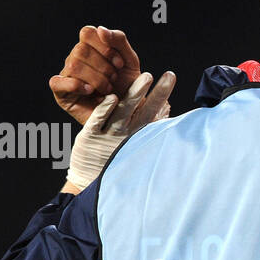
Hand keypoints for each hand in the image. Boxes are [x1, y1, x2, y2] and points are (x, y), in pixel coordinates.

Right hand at [49, 25, 143, 123]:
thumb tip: (101, 29)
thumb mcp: (130, 61)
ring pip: (73, 65)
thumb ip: (119, 40)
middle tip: (114, 80)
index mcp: (90, 48)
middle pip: (80, 50)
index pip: (87, 33)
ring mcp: (67, 76)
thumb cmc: (129, 87)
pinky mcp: (61, 94)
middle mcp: (75, 59)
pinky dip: (75, 85)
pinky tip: (90, 91)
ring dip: (96, 79)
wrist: (130, 113)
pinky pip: (56, 82)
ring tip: (108, 90)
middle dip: (103, 67)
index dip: (105, 47)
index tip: (120, 64)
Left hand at [64, 70, 176, 189]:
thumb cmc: (114, 161)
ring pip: (124, 112)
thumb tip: (166, 108)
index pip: (154, 112)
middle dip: (157, 93)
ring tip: (145, 77)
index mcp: (139, 136)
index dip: (162, 95)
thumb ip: (150, 125)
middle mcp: (128, 135)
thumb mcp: (134, 143)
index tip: (171, 76)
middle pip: (145, 111)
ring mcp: (109, 135)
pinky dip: (106, 109)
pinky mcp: (90, 137)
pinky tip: (113, 98)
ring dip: (135, 95)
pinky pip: (99, 120)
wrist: (89, 183)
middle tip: (169, 75)